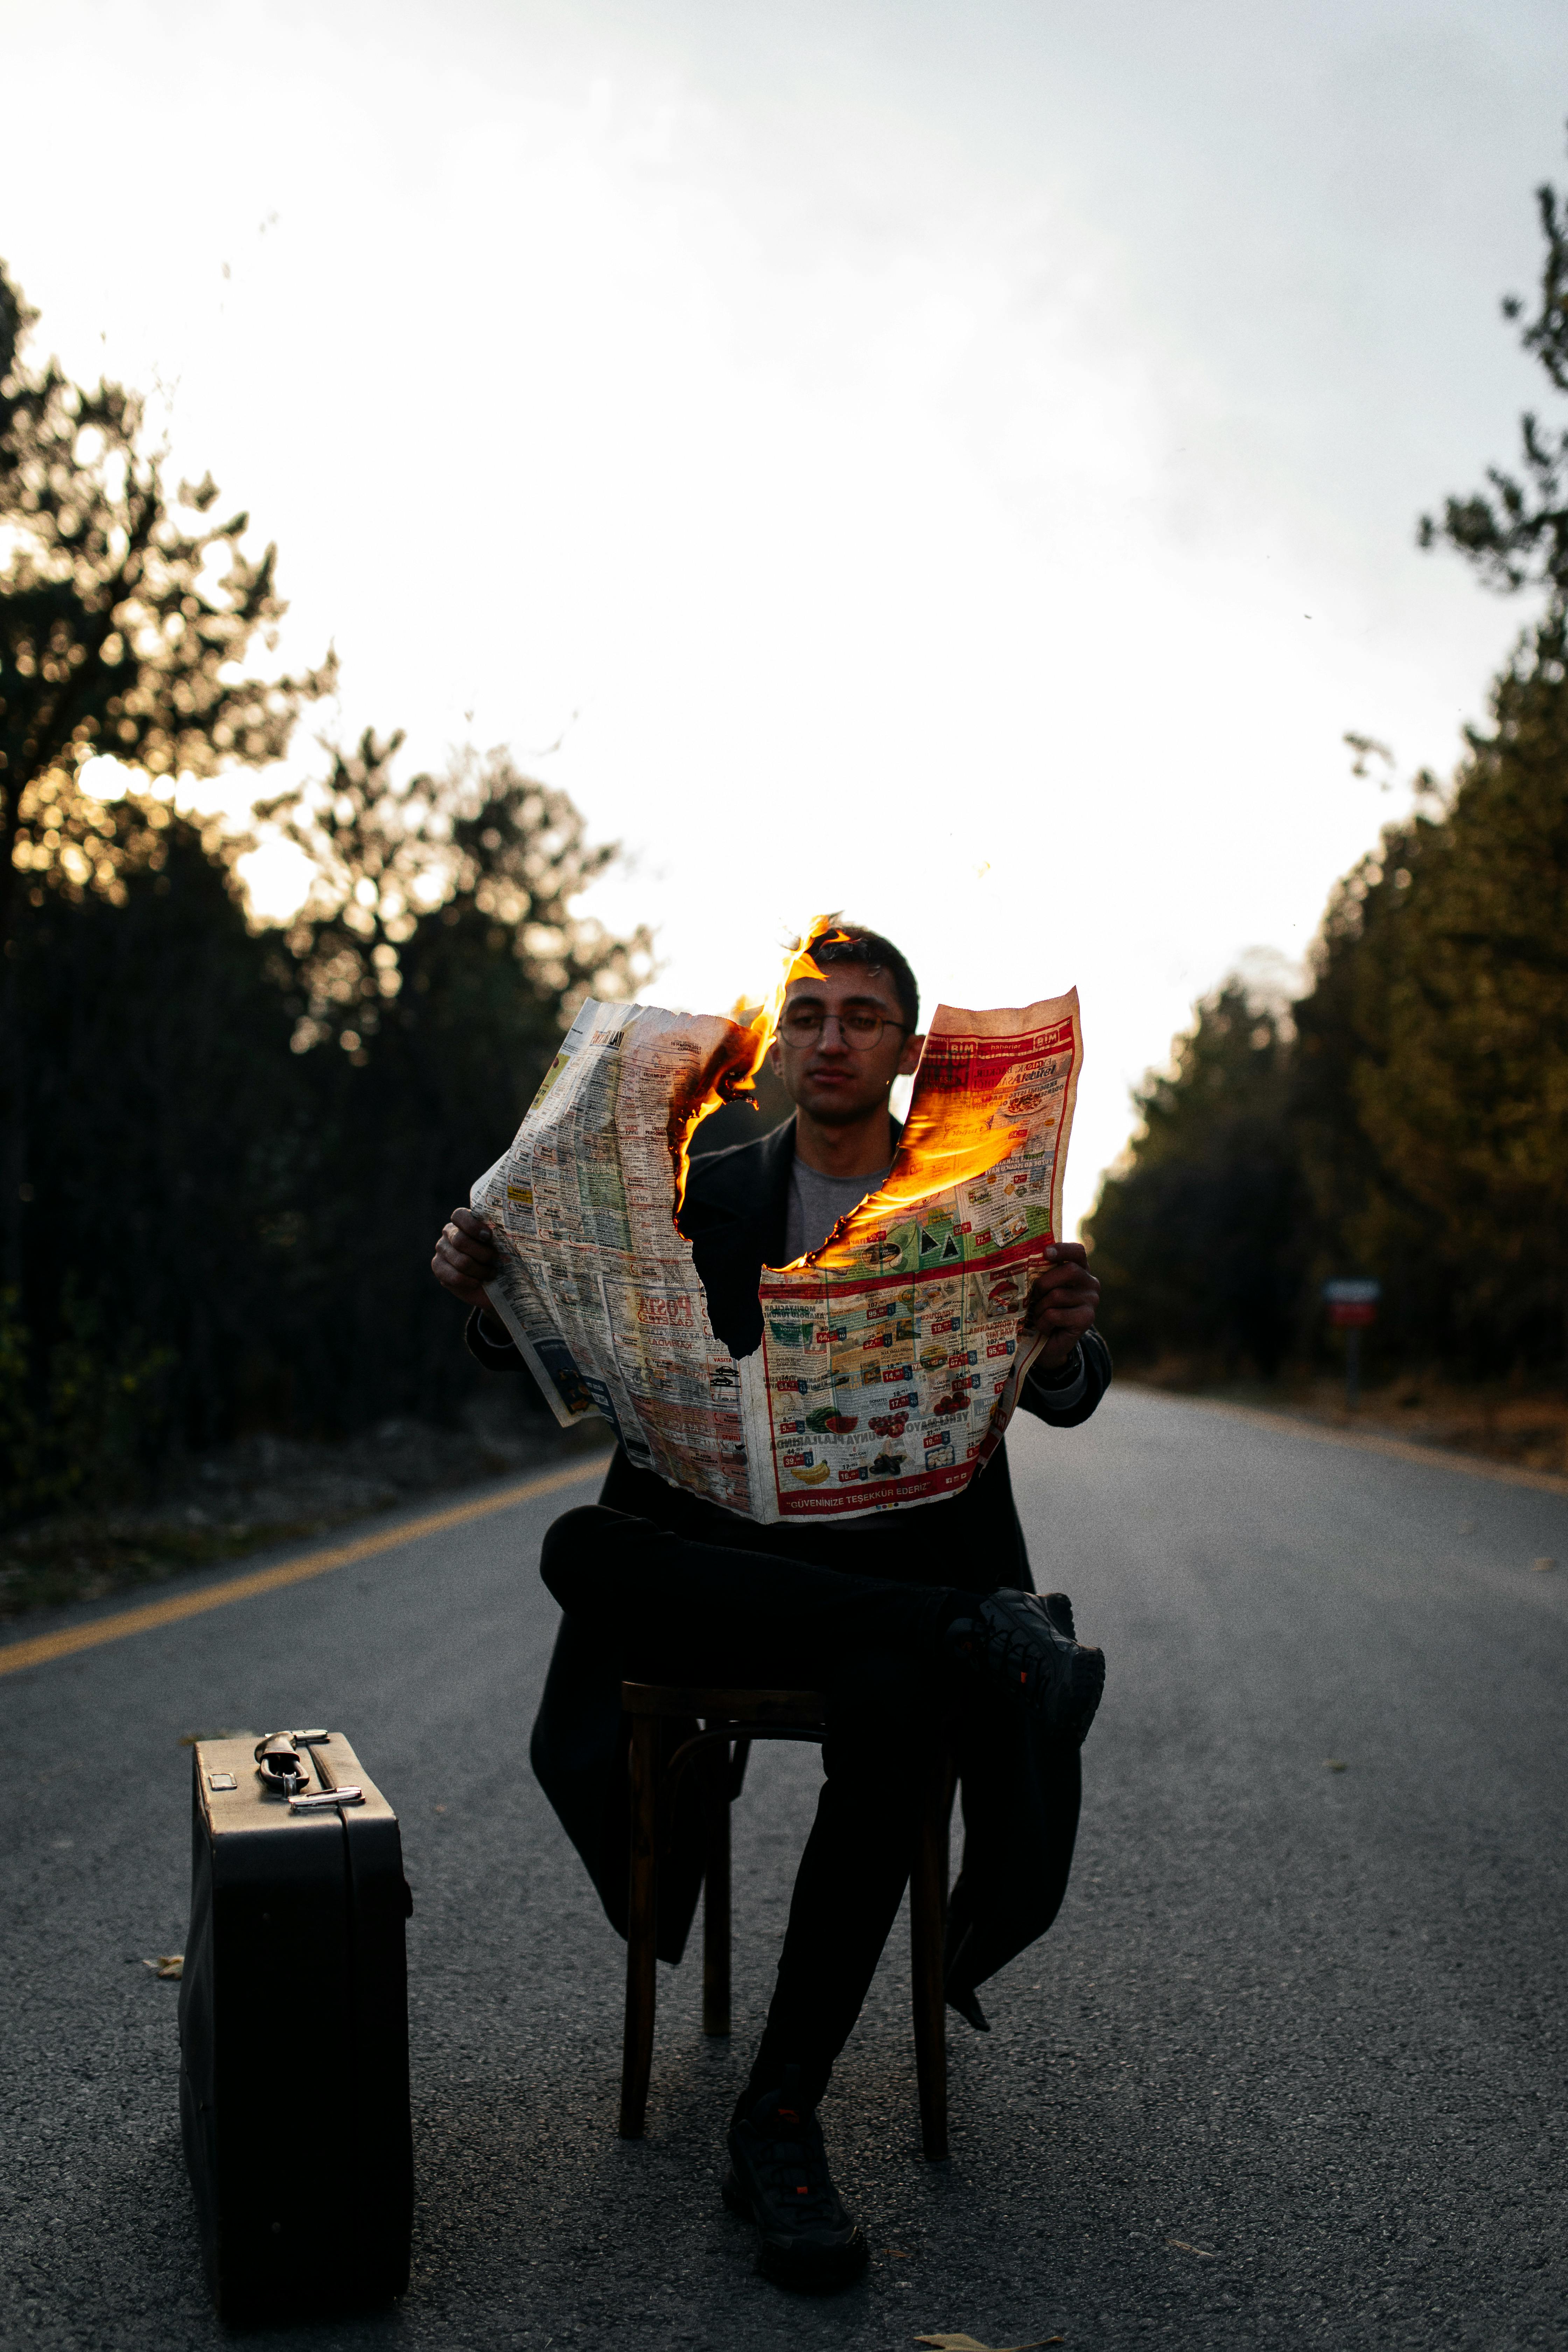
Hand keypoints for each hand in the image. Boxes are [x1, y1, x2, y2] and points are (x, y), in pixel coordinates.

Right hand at [432, 1206, 499, 1310]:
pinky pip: (454, 1276)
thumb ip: (503, 1235)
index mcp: (464, 1221)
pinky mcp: (438, 1268)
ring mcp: (442, 1250)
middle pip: (461, 1241)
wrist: (491, 1283)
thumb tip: (518, 1228)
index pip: (459, 1216)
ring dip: (480, 1270)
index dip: (473, 1226)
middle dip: (483, 1254)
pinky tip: (478, 1282)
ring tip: (491, 1274)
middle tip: (495, 1260)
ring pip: (461, 1261)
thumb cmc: (499, 1257)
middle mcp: (449, 1233)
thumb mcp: (503, 1244)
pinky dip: (470, 1281)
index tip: (489, 1236)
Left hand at [1023, 1243, 1098, 1369]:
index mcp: (1080, 1270)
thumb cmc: (1043, 1310)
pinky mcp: (1086, 1319)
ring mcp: (1091, 1301)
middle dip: (1044, 1282)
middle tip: (1034, 1295)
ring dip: (1040, 1308)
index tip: (1045, 1252)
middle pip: (1069, 1271)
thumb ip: (1041, 1273)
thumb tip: (1019, 1259)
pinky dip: (1043, 1322)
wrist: (1049, 1344)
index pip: (1078, 1252)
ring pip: (1057, 1295)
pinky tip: (1045, 1327)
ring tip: (1039, 1316)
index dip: (1063, 1249)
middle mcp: (1091, 1283)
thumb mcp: (1042, 1289)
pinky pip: (1055, 1314)